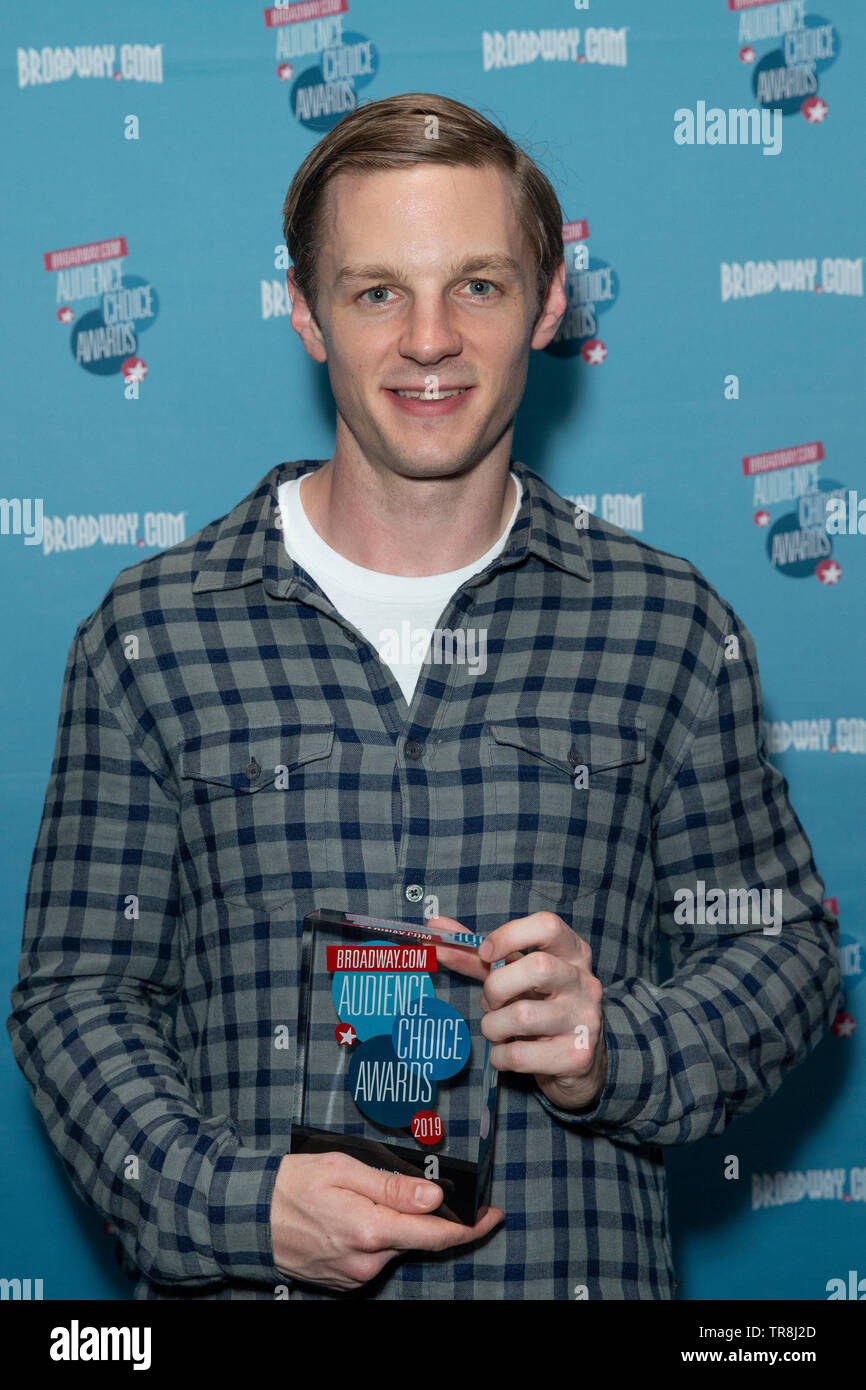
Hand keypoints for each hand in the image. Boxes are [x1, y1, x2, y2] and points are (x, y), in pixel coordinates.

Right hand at [270, 1151, 503, 1290]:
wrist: (246, 1217)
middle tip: (416, 1186)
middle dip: (424, 1215)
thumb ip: (392, 1185)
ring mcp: (355, 1275)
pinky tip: (352, 1215)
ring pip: (395, 1246)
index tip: (492, 1215)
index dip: (471, 1227)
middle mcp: (368, 1261)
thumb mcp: (343, 1169)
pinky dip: (376, 1235)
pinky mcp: (345, 1281)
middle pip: (417, 1239)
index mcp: (371, 1230)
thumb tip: (434, 1197)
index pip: (437, 1236)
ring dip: (394, 1223)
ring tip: (362, 1194)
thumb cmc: (292, 1185)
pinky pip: (375, 1256)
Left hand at [429, 912, 607, 1111]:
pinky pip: (519, 1054)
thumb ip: (476, 955)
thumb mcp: (514, 976)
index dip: (510, 935)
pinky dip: (499, 1056)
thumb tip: (434, 928)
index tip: (485, 952)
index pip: (548, 926)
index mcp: (572, 953)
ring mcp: (584, 1020)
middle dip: (497, 986)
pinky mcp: (576, 1056)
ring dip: (493, 1026)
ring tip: (498, 1029)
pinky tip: (506, 1052)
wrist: (576, 1061)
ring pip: (521, 1015)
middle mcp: (584, 983)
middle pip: (537, 967)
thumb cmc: (539, 1006)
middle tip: (490, 1001)